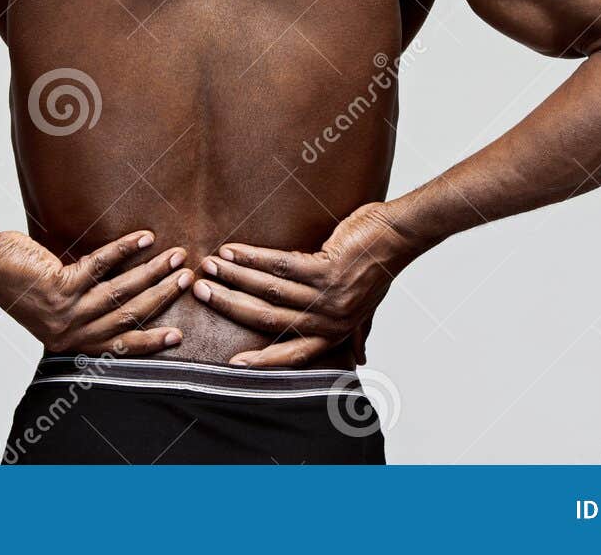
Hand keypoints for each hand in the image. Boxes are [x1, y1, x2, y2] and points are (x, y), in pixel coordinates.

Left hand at [0, 229, 192, 354]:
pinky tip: (144, 239)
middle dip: (162, 297)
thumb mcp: (55, 306)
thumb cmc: (20, 282)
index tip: (177, 335)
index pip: (118, 344)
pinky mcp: (61, 285)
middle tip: (186, 280)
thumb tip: (120, 291)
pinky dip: (125, 250)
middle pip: (127, 315)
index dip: (149, 341)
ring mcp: (66, 310)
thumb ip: (84, 306)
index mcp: (70, 340)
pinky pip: (101, 265)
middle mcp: (70, 331)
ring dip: (152, 273)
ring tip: (175, 258)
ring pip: (120, 293)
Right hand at [191, 203, 423, 366]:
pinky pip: (281, 267)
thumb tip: (360, 359)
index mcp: (335, 331)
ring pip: (270, 290)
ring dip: (235, 276)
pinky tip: (233, 250)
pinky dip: (253, 257)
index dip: (264, 361)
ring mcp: (329, 296)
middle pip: (271, 319)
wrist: (399, 235)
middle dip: (231, 306)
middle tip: (201, 294)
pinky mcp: (327, 270)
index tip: (234, 364)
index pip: (294, 353)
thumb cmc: (378, 268)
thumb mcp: (368, 307)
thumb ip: (357, 331)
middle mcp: (331, 319)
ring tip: (210, 266)